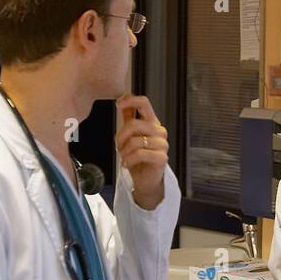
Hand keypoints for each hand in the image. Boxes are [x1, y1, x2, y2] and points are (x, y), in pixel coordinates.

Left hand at [116, 95, 167, 209]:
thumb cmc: (139, 158)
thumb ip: (128, 116)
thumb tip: (122, 100)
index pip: (144, 103)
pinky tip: (128, 163)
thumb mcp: (131, 134)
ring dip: (124, 151)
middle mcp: (159, 131)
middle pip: (135, 124)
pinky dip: (129, 159)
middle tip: (118, 146)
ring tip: (124, 157)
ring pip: (136, 140)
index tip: (118, 104)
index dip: (130, 100)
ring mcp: (162, 144)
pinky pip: (140, 154)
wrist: (146, 179)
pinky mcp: (161, 158)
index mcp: (152, 123)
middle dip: (121, 136)